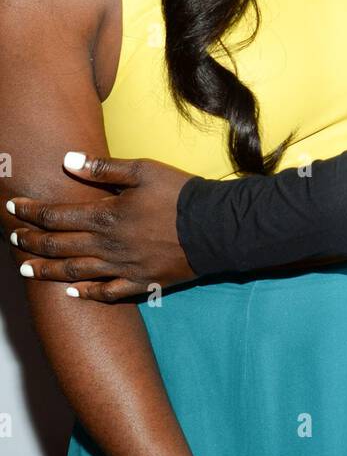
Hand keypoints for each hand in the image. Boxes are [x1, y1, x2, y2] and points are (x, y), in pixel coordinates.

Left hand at [3, 152, 196, 300]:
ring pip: (74, 272)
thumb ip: (102, 168)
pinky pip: (107, 293)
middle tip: (12, 238)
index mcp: (105, 215)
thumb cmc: (180, 194)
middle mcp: (107, 245)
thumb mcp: (143, 170)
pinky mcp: (141, 282)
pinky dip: (86, 294)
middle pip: (58, 245)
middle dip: (31, 241)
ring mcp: (123, 267)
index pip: (56, 215)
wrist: (217, 227)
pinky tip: (72, 293)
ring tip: (26, 270)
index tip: (13, 207)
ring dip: (46, 271)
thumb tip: (67, 161)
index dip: (31, 211)